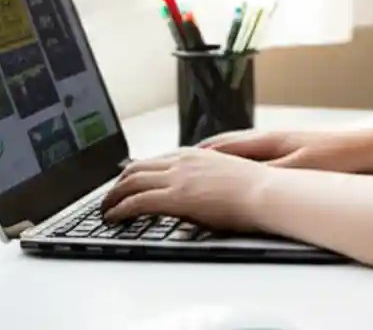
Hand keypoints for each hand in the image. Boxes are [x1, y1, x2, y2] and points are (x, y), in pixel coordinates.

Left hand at [100, 148, 269, 231]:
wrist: (267, 192)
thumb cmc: (257, 191)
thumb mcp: (226, 178)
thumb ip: (205, 183)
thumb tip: (197, 198)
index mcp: (195, 154)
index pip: (155, 160)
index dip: (136, 173)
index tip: (128, 183)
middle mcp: (182, 160)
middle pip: (137, 167)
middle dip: (118, 183)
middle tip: (109, 197)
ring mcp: (178, 176)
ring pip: (131, 181)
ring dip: (113, 196)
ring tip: (105, 210)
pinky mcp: (176, 196)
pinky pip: (137, 201)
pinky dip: (120, 209)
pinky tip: (113, 218)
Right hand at [197, 128, 372, 172]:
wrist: (366, 147)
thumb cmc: (334, 157)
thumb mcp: (298, 170)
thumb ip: (267, 173)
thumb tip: (238, 176)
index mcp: (270, 140)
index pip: (227, 145)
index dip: (203, 152)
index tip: (181, 158)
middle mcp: (273, 137)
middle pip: (231, 142)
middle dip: (207, 149)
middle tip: (184, 156)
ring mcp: (284, 142)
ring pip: (245, 146)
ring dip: (224, 152)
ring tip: (205, 157)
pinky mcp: (295, 149)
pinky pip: (258, 152)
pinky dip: (242, 157)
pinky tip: (245, 165)